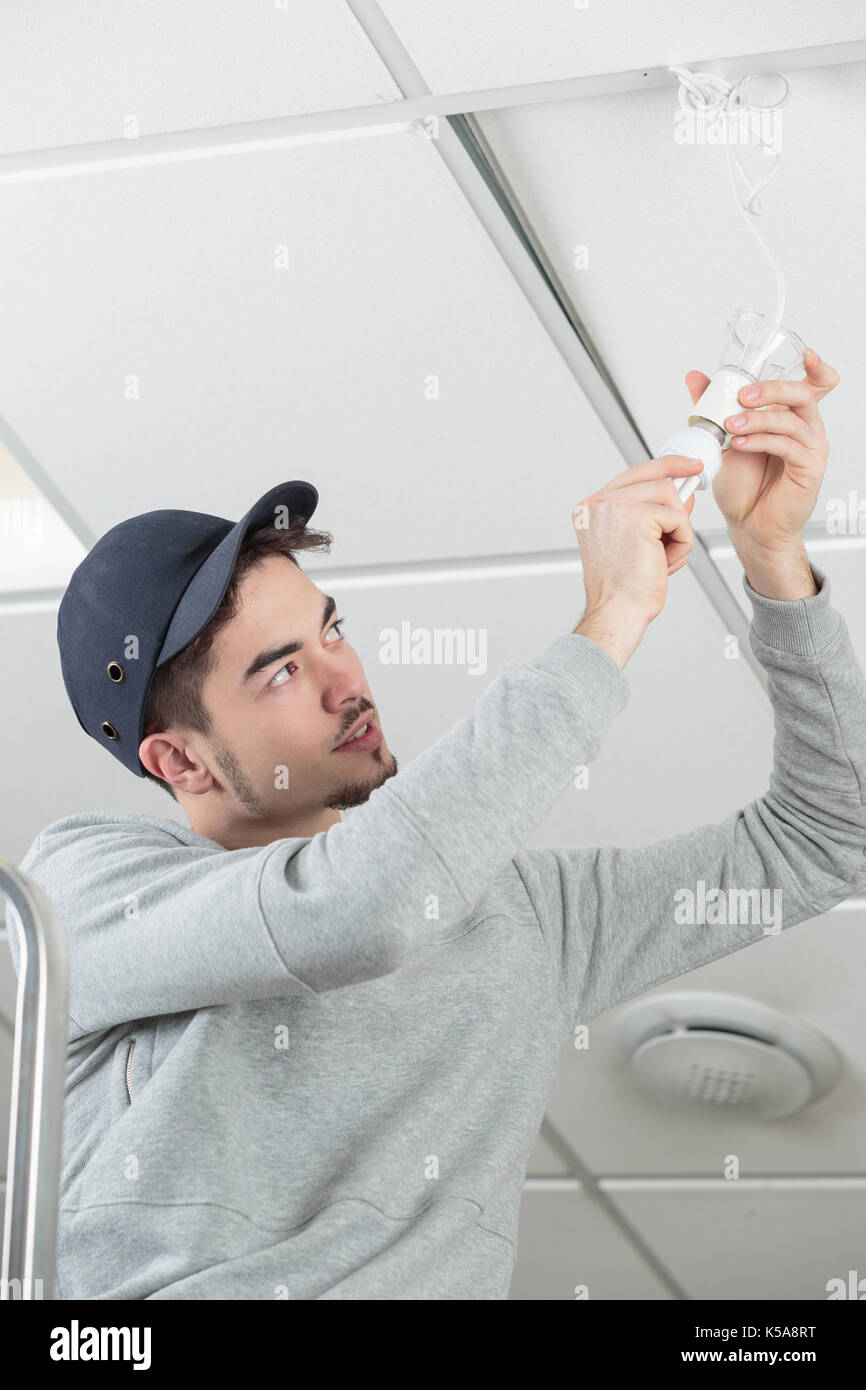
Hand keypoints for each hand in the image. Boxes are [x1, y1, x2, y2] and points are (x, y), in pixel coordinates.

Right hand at [572, 454, 700, 667]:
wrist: (617, 612)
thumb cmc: (624, 589)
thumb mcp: (637, 544)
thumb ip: (654, 514)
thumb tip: (683, 495)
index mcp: (590, 509)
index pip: (632, 474)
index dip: (664, 467)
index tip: (688, 465)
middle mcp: (597, 504)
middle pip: (654, 478)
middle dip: (680, 488)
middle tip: (696, 483)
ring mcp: (614, 507)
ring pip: (669, 495)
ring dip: (677, 528)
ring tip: (663, 556)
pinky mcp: (637, 516)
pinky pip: (679, 518)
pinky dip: (681, 542)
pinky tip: (664, 562)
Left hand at [684, 348, 839, 555]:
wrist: (747, 523)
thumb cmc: (742, 484)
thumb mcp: (723, 437)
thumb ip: (712, 405)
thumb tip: (695, 377)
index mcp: (791, 415)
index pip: (817, 384)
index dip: (817, 367)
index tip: (805, 354)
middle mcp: (807, 427)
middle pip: (801, 393)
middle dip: (770, 390)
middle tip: (742, 396)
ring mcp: (812, 447)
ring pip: (791, 418)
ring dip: (757, 419)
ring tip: (730, 427)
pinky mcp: (810, 467)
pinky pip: (788, 445)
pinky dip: (761, 441)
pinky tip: (739, 445)